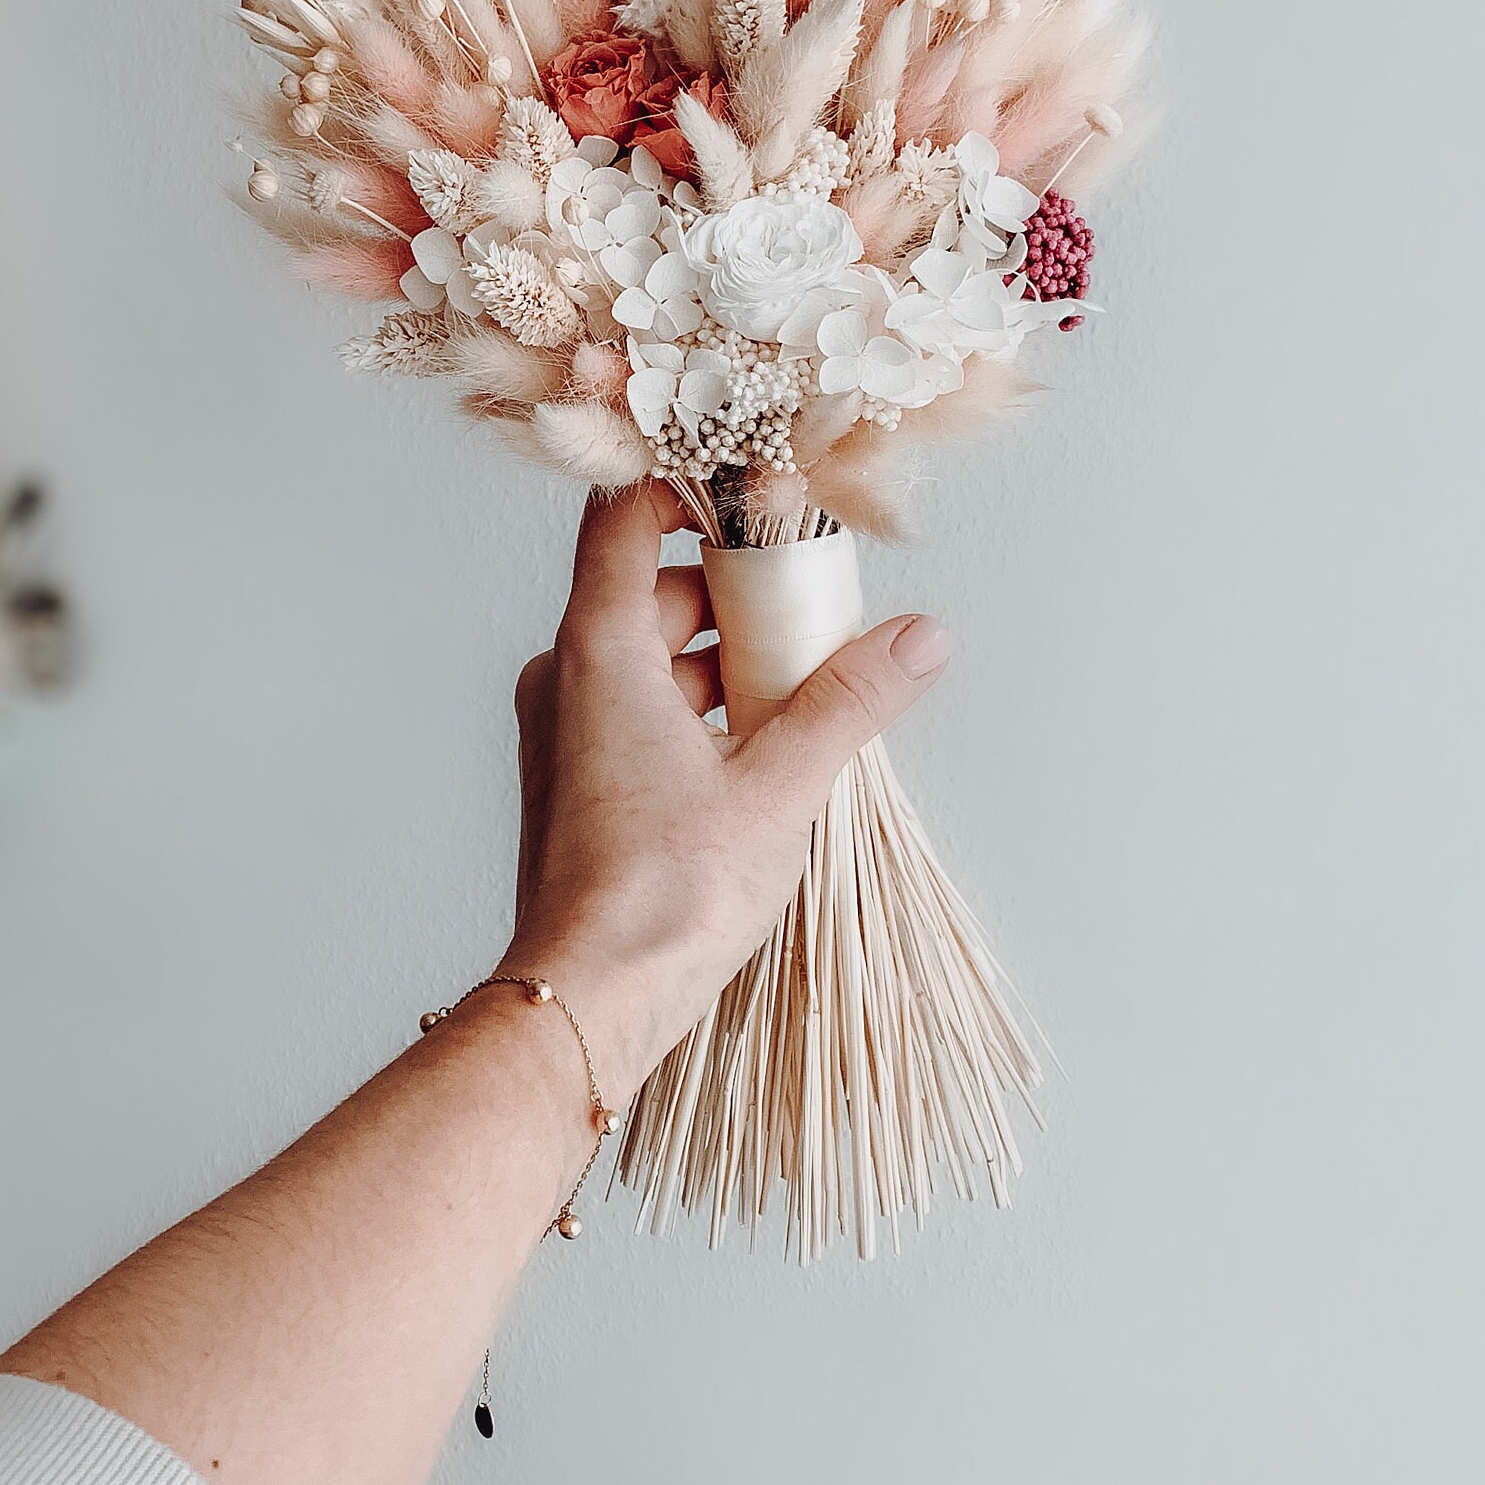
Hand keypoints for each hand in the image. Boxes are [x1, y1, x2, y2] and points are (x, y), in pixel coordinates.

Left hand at [501, 486, 952, 1099]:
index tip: (764, 494)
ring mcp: (563, 728)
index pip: (623, 514)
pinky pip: (641, 707)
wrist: (590, 997)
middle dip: (740, 592)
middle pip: (655, 587)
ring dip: (729, 659)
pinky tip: (765, 752)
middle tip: (819, 611)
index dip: (691, 487)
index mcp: (599, 650)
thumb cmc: (667, 894)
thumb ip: (850, 700)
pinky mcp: (576, 778)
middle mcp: (566, 675)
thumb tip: (921, 637)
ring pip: (654, 654)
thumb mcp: (781, 786)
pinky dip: (702, 708)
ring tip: (808, 694)